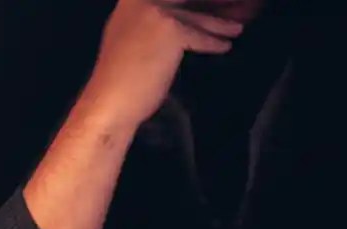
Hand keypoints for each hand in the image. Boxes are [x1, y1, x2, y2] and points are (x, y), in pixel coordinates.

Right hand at [79, 0, 245, 129]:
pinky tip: (226, 46)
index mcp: (130, 1)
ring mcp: (155, 11)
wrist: (111, 100)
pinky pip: (198, 36)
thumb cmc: (120, 78)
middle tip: (233, 9)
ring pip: (195, 17)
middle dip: (210, 6)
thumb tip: (175, 22)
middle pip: (186, 0)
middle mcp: (141, 0)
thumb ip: (148, 23)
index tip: (209, 6)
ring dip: (219, 23)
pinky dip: (214, 43)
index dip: (193, 2)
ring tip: (236, 29)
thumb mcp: (129, 38)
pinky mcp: (170, 30)